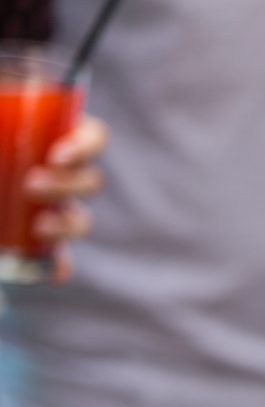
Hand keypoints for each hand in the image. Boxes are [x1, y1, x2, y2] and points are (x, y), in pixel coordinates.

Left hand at [23, 114, 106, 282]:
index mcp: (49, 136)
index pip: (92, 136)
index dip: (86, 145)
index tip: (56, 156)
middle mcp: (56, 173)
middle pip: (89, 179)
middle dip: (69, 186)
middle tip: (31, 186)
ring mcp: (48, 209)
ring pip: (80, 218)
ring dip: (68, 224)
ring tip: (39, 228)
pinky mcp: (35, 244)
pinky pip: (56, 259)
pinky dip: (57, 265)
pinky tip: (51, 271)